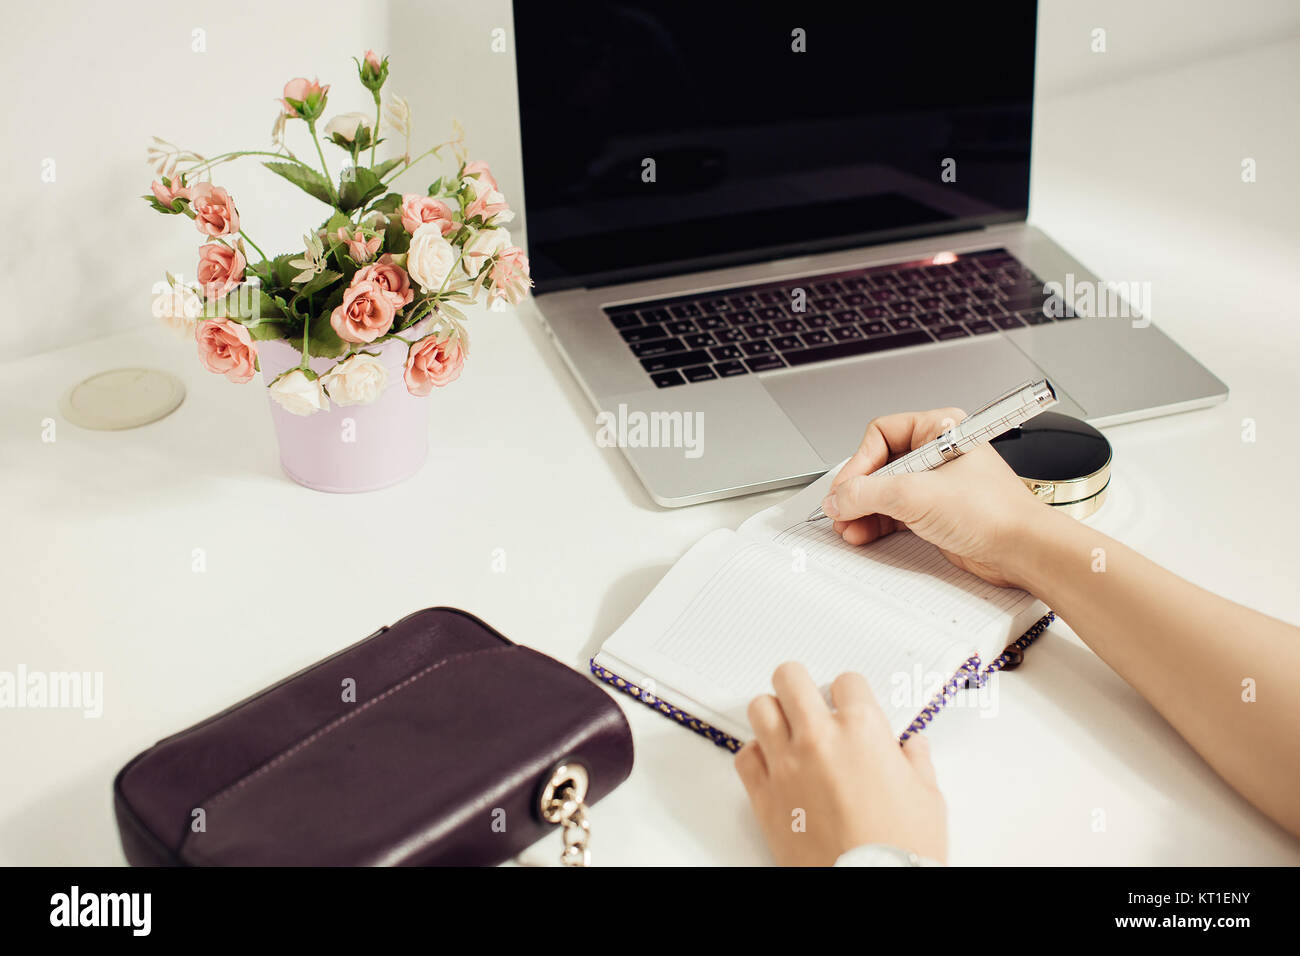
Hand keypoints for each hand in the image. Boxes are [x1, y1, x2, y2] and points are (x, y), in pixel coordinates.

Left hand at [734, 662, 945, 865]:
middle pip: (790, 678)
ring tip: (787, 727)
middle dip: (800, 684)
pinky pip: (745, 756)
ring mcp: (786, 765)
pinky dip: (756, 755)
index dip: (851, 692)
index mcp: (862, 731)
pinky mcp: (764, 796)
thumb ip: (916, 762)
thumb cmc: (900, 851)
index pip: (847, 681)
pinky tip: (773, 763)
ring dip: (773, 713)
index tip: (852, 704)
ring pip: (760, 709)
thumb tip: (913, 748)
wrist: (871, 885)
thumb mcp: (928, 799)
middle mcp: (819, 739)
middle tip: (808, 698)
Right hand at [820, 407, 1047, 587]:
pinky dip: (876, 523)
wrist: (1023, 550)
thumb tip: (839, 497)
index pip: (880, 435)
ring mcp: (936, 483)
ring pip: (884, 491)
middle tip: (841, 509)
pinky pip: (895, 512)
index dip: (859, 462)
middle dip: (857, 491)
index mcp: (939, 430)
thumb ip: (868, 494)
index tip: (844, 488)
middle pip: (879, 465)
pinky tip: (863, 533)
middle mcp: (936, 453)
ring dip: (863, 510)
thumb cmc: (994, 512)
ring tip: (848, 526)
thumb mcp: (917, 495)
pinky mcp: (936, 511)